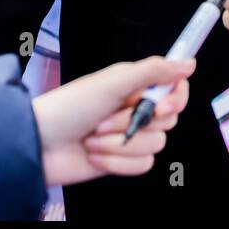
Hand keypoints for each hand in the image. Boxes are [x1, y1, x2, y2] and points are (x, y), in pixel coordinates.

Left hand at [32, 56, 193, 186]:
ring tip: (93, 138)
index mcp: (136, 85)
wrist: (39, 144)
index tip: (159, 107)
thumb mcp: (113, 82)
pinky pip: (142, 165)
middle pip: (168, 120)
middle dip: (132, 123)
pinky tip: (94, 156)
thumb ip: (154, 71)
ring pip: (155, 145)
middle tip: (103, 120)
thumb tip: (190, 63)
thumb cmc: (70, 106)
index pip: (176, 89)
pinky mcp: (123, 160)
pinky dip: (117, 163)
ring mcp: (130, 136)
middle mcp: (136, 109)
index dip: (175, 99)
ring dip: (119, 144)